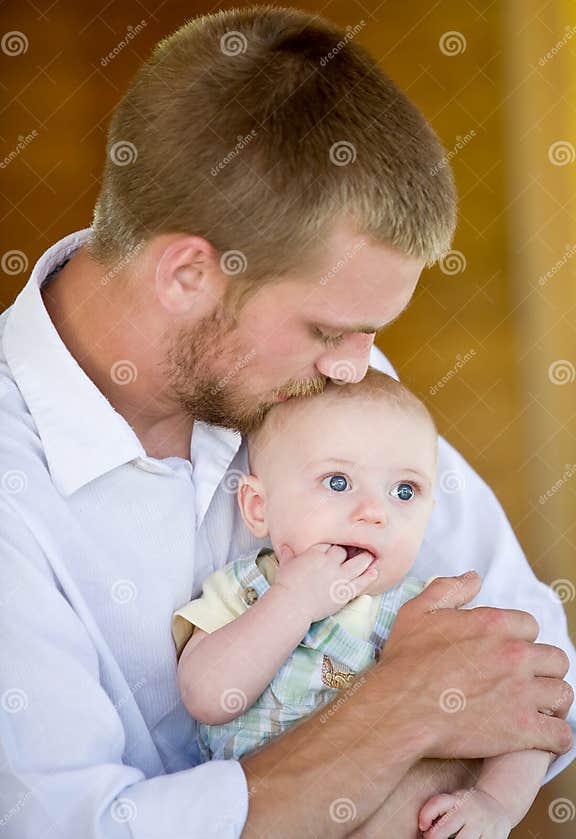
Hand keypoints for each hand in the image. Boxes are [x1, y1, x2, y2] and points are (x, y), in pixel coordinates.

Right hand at [271, 542, 377, 623]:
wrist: (292, 605)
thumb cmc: (286, 585)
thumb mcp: (285, 566)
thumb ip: (287, 555)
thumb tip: (284, 547)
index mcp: (315, 553)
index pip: (329, 544)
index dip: (335, 544)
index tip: (338, 545)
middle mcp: (329, 562)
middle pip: (344, 551)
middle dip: (350, 549)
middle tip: (357, 548)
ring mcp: (339, 576)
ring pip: (358, 563)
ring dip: (365, 559)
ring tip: (370, 556)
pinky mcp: (344, 592)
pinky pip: (361, 582)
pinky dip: (369, 576)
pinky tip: (375, 572)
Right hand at [375, 572, 573, 759]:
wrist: (399, 709)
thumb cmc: (405, 662)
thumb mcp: (418, 612)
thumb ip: (449, 588)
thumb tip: (474, 578)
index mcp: (494, 624)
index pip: (530, 626)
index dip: (519, 640)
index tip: (505, 654)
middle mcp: (515, 655)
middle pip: (555, 659)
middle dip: (542, 670)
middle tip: (524, 682)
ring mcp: (522, 693)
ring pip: (562, 694)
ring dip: (551, 702)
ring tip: (535, 710)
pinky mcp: (522, 730)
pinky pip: (560, 734)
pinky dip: (554, 737)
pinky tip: (540, 737)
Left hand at [419, 787, 511, 837]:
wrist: (498, 803)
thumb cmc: (468, 806)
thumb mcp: (455, 801)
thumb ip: (440, 812)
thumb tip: (424, 828)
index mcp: (456, 799)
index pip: (438, 803)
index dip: (426, 815)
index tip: (422, 827)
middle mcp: (469, 810)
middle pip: (448, 825)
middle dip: (436, 837)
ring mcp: (482, 824)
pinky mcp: (494, 835)